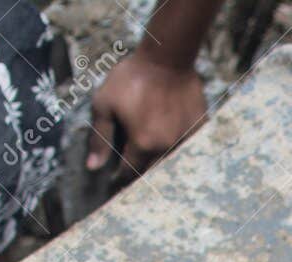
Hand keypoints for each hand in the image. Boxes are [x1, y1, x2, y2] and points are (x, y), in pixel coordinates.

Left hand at [87, 52, 206, 174]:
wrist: (167, 58)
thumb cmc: (132, 78)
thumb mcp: (104, 103)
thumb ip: (99, 137)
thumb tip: (93, 167)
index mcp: (141, 143)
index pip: (129, 171)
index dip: (120, 175)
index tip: (115, 174)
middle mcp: (165, 147)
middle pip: (151, 171)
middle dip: (140, 171)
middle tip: (133, 164)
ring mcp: (185, 140)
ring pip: (170, 162)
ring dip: (159, 162)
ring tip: (151, 153)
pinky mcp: (198, 130)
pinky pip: (188, 148)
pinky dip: (178, 148)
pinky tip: (171, 139)